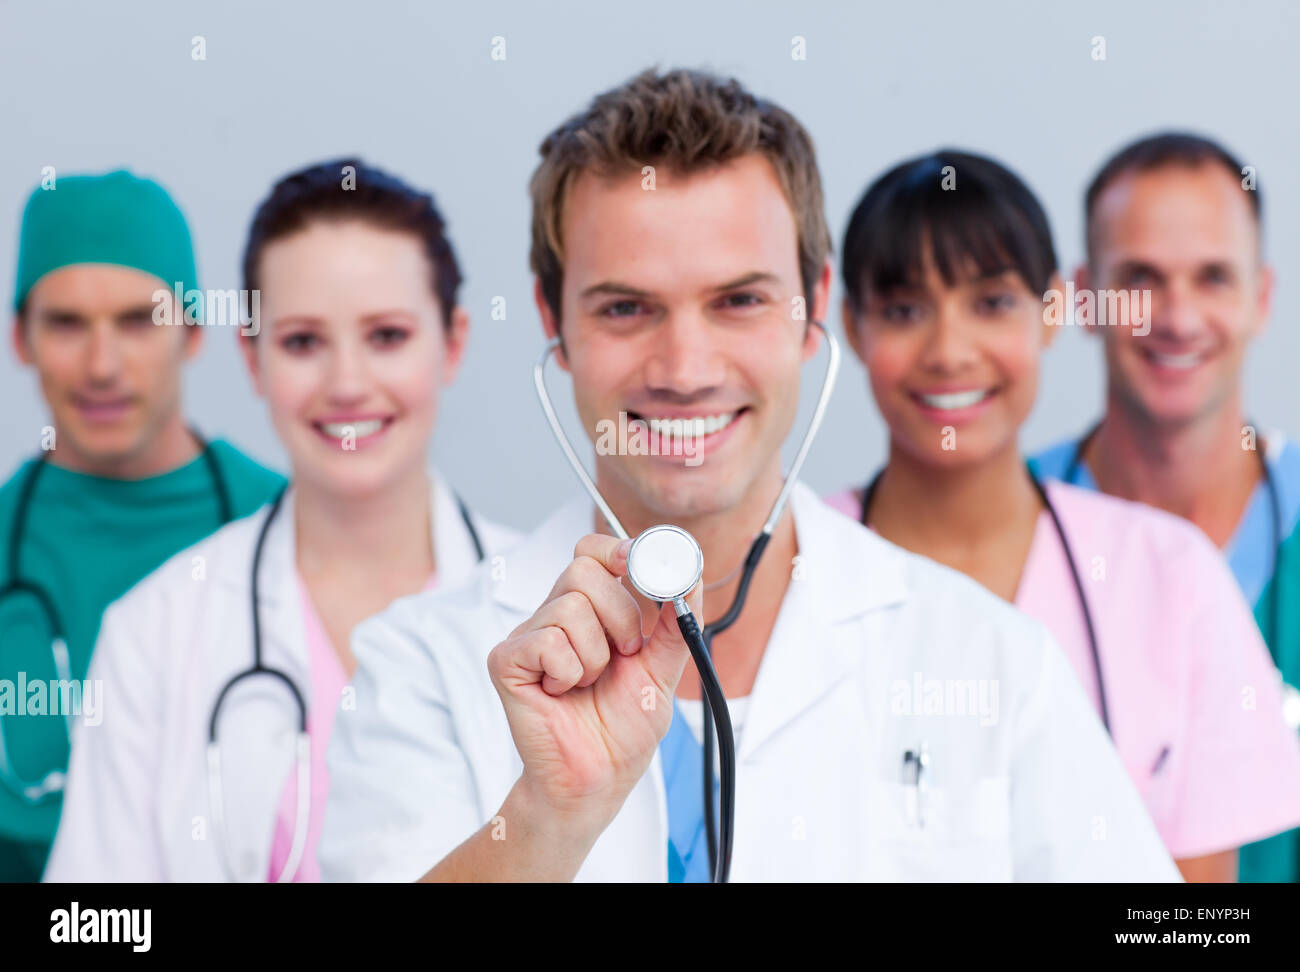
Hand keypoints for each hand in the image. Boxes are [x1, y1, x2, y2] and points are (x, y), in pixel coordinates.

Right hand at [487, 533, 699, 831]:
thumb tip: (688, 570)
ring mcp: (529, 636)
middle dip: (621, 614)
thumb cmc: (622, 728)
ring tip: (590, 683)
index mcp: (592, 610)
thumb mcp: (663, 669)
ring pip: (569, 605)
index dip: (617, 549)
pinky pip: (546, 641)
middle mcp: (556, 614)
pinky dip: (569, 671)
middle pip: (583, 568)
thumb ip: (677, 620)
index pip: (593, 550)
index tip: (641, 565)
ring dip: (596, 654)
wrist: (598, 780)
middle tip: (624, 654)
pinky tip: (563, 692)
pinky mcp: (507, 661)